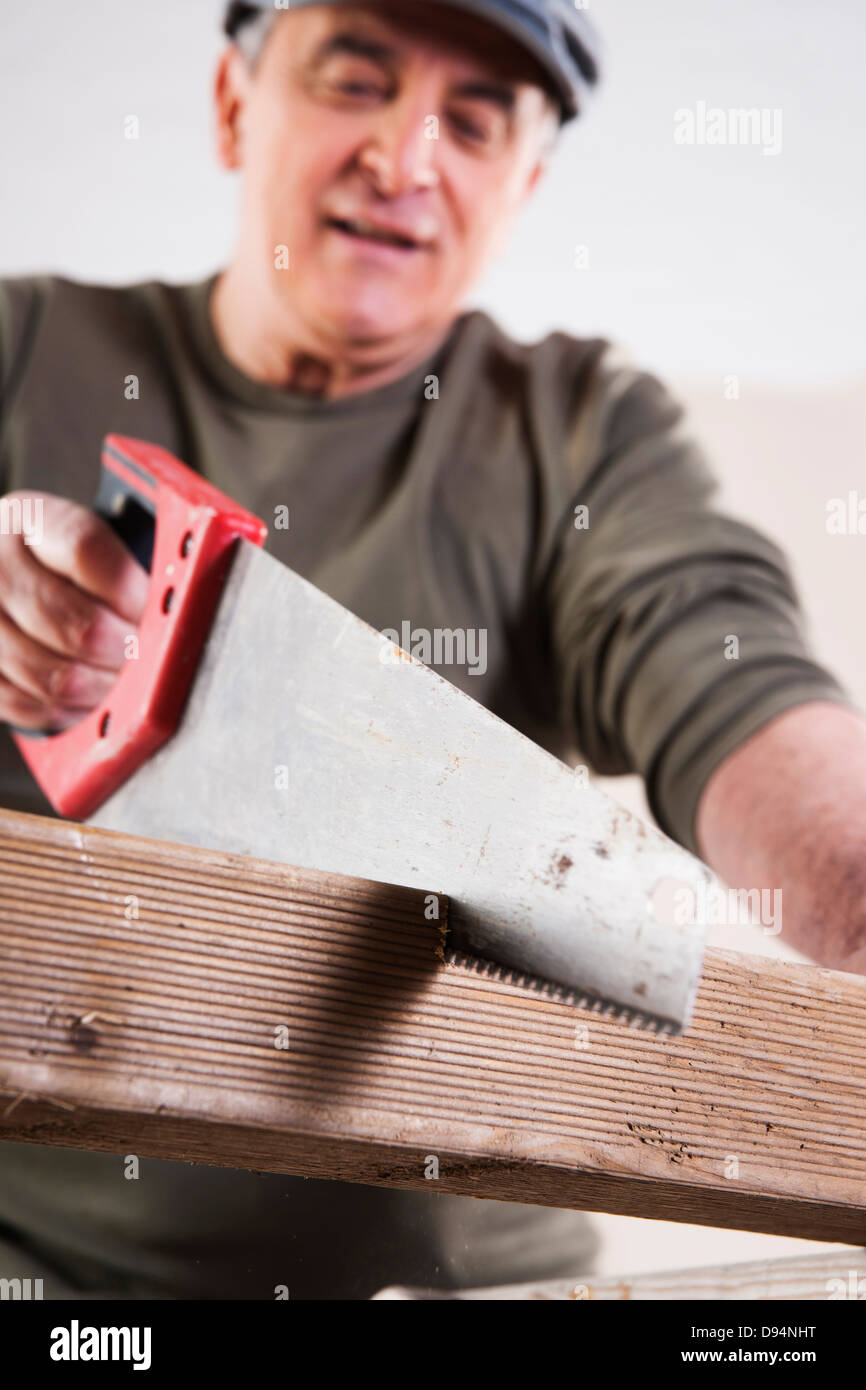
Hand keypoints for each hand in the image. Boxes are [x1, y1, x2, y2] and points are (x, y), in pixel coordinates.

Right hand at [0, 491, 148, 730]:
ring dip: (101, 690)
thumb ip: (127, 565)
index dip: (132, 593)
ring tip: (121, 680)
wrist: (3, 575)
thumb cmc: (64, 563)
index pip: (86, 550)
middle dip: (126, 652)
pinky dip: (64, 711)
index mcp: (31, 521)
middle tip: (145, 657)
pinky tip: (84, 697)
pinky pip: (25, 705)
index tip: (155, 612)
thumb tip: (178, 605)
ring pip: (55, 677)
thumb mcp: (90, 539)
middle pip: (79, 627)